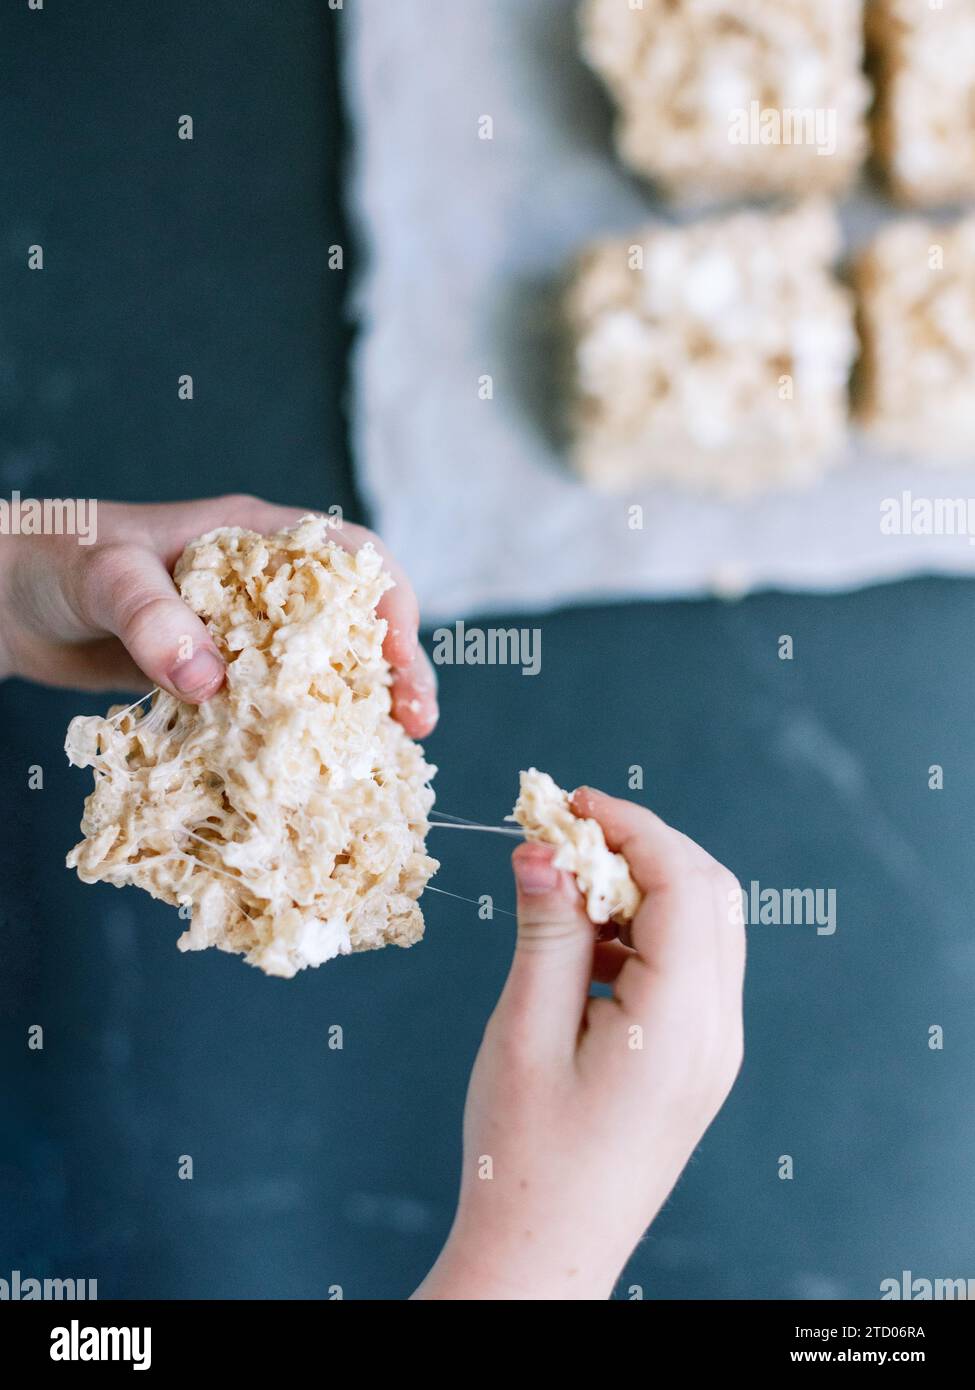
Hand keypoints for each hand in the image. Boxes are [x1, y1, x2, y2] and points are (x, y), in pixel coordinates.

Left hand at [0, 495, 436, 737]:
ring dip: (352, 710)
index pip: (349, 557)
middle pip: (351, 621)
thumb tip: (211, 683)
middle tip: (413, 725)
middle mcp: (258, 585)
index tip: (397, 660)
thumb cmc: (53, 561)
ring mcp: (238, 635)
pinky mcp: (213, 679)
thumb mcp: (105, 574)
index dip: (387, 604)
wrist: (3, 601)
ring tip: (379, 757)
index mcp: (250, 537)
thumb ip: (155, 618)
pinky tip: (307, 773)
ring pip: (318, 670)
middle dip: (393, 668)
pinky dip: (293, 738)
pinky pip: (269, 708)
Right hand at [414, 787, 744, 1299]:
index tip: (568, 802)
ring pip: (703, 928)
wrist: (541, 1255)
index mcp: (681, 1023)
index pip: (684, 882)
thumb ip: (546, 928)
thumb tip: (545, 845)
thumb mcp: (524, 1031)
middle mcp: (715, 1032)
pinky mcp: (695, 1063)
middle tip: (565, 834)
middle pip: (709, 895)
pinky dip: (641, 934)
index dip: (631, 825)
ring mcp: (713, 1051)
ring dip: (641, 889)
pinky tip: (579, 946)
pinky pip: (687, 969)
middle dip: (642, 848)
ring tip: (562, 891)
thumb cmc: (522, 1156)